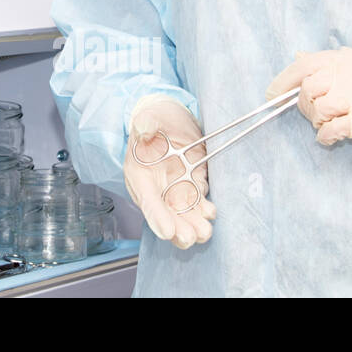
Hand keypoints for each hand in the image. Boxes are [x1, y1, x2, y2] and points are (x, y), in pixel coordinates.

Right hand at [124, 95, 216, 248]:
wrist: (170, 118)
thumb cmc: (156, 117)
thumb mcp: (150, 115)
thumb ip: (145, 122)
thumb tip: (144, 128)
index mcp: (140, 176)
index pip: (148, 201)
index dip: (157, 217)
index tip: (168, 231)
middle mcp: (156, 189)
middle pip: (166, 216)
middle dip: (178, 229)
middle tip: (190, 236)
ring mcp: (174, 189)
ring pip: (183, 216)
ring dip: (193, 226)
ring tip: (204, 232)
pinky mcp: (191, 186)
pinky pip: (197, 205)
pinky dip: (204, 212)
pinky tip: (211, 212)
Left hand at [265, 47, 351, 157]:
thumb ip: (335, 61)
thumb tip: (300, 58)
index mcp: (349, 58)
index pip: (304, 65)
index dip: (283, 81)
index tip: (271, 94)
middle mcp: (349, 75)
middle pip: (307, 90)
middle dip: (306, 105)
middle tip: (318, 112)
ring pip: (316, 111)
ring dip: (318, 121)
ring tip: (333, 122)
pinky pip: (329, 131)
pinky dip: (326, 137)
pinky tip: (333, 136)